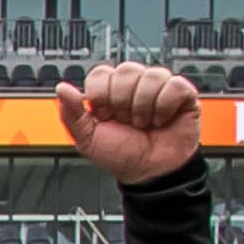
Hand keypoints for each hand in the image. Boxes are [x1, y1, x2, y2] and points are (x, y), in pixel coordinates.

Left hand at [54, 62, 201, 185]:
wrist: (149, 173)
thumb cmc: (121, 156)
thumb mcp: (87, 139)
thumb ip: (72, 114)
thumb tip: (62, 88)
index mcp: (110, 92)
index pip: (101, 73)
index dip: (100, 94)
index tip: (104, 115)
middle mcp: (134, 86)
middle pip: (126, 70)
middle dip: (122, 101)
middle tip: (126, 120)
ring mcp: (158, 88)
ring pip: (151, 75)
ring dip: (143, 106)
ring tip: (143, 122)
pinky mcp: (182, 94)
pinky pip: (174, 85)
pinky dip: (164, 107)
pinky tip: (161, 120)